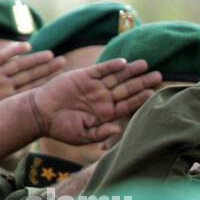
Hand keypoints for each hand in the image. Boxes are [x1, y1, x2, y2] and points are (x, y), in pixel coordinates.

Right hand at [0, 43, 64, 122]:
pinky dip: (11, 51)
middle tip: (64, 62)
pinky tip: (26, 47)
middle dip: (45, 69)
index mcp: (6, 98)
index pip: (31, 89)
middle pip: (28, 74)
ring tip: (50, 55)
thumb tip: (27, 146)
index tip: (65, 81)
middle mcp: (1, 84)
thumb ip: (4, 126)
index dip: (47, 84)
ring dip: (33, 60)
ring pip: (17, 64)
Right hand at [29, 58, 162, 143]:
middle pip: (127, 89)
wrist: (40, 114)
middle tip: (159, 75)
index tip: (153, 93)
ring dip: (131, 71)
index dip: (140, 99)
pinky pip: (100, 70)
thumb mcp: (83, 136)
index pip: (128, 105)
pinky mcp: (83, 76)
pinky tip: (124, 63)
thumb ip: (101, 133)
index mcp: (106, 113)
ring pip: (116, 77)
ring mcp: (94, 86)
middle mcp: (103, 98)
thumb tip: (118, 128)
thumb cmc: (61, 128)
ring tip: (146, 64)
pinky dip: (111, 66)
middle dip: (142, 82)